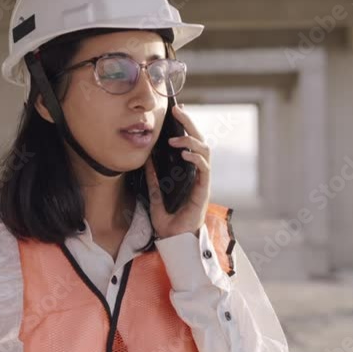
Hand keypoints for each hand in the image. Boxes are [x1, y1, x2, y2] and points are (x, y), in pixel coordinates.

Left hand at [144, 104, 210, 238]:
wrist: (174, 240)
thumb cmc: (169, 221)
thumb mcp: (156, 195)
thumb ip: (153, 179)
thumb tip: (147, 160)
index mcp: (188, 172)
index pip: (190, 143)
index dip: (185, 127)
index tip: (176, 112)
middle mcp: (198, 173)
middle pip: (200, 141)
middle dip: (190, 124)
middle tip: (178, 111)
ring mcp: (202, 181)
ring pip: (205, 151)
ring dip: (191, 140)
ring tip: (175, 138)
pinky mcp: (203, 190)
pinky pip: (204, 168)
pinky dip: (196, 158)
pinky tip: (185, 153)